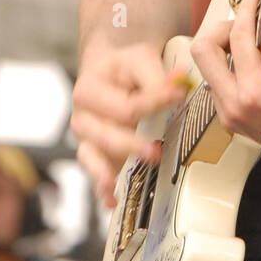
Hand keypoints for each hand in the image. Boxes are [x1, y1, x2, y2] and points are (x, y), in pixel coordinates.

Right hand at [71, 44, 186, 207]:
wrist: (106, 75)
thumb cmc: (123, 70)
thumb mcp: (139, 61)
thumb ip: (157, 76)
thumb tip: (178, 80)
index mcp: (89, 88)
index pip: (125, 105)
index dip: (154, 102)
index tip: (178, 97)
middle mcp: (82, 115)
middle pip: (108, 134)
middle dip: (133, 143)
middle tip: (156, 150)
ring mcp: (85, 138)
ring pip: (98, 155)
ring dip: (122, 162)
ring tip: (141, 168)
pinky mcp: (91, 154)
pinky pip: (92, 173)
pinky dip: (101, 188)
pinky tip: (111, 199)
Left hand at [191, 0, 260, 173]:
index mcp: (256, 94)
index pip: (238, 40)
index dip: (247, 10)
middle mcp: (235, 107)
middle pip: (203, 51)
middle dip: (222, 27)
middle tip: (247, 19)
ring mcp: (229, 117)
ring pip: (205, 67)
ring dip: (223, 45)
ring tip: (250, 36)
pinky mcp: (231, 120)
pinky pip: (215, 83)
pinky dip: (227, 63)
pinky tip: (250, 57)